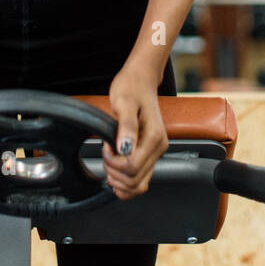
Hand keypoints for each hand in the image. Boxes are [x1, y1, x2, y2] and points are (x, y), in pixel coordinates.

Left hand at [102, 58, 168, 200]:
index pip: (132, 167)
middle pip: (135, 181)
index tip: (106, 146)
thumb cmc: (132, 86)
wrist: (140, 79)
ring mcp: (155, 152)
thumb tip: (124, 149)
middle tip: (106, 152)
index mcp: (154, 137)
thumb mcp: (124, 102)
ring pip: (139, 185)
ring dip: (120, 180)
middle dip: (115, 172)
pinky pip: (140, 178)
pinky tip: (115, 169)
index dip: (114, 162)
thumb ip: (126, 126)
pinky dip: (126, 181)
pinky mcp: (149, 154)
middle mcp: (159, 148)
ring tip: (110, 160)